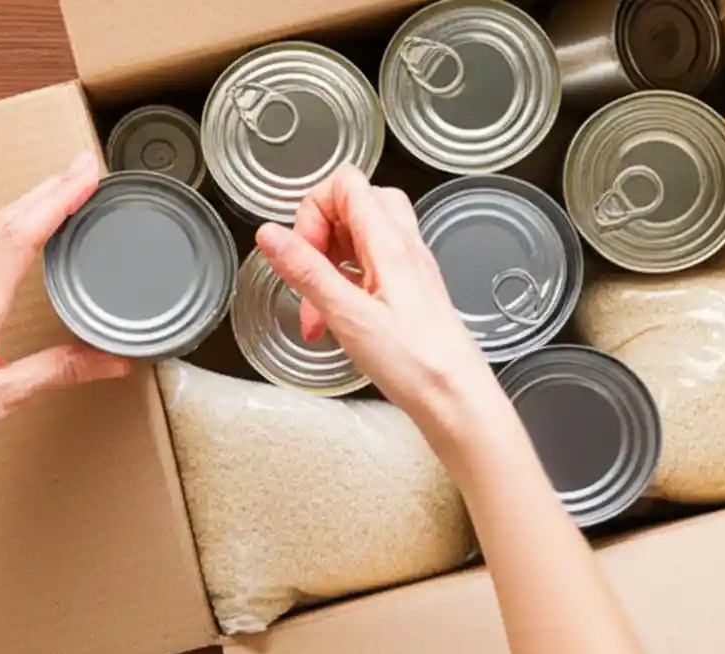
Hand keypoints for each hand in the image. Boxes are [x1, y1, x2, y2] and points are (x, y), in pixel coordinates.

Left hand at [0, 152, 131, 497]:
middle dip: (45, 190)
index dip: (54, 200)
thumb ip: (58, 371)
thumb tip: (108, 361)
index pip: (17, 239)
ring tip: (48, 196)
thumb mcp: (2, 401)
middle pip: (0, 221)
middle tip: (79, 169)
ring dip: (15, 207)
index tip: (82, 177)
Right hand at [254, 164, 500, 438]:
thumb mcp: (347, 314)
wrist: (456, 398)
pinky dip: (345, 282)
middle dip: (320, 234)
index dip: (313, 210)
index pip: (345, 184)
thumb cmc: (412, 361)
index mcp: (390, 242)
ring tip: (317, 307)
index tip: (300, 252)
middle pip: (354, 204)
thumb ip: (306, 270)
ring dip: (329, 263)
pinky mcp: (409, 289)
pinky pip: (371, 265)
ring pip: (361, 236)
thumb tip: (269, 234)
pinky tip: (336, 316)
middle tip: (308, 273)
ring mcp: (409, 266)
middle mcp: (404, 245)